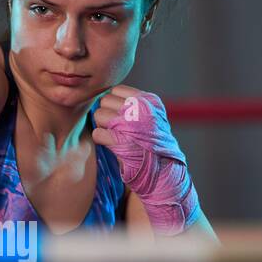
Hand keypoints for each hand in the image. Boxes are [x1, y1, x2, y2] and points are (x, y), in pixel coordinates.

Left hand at [91, 85, 200, 234]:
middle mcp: (141, 109)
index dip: (113, 102)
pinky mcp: (122, 143)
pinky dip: (101, 139)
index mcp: (149, 100)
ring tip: (113, 136)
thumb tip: (104, 96)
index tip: (119, 115)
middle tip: (114, 127)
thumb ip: (133, 103)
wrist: (164, 171)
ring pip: (99, 115)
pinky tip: (110, 145)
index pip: (116, 90)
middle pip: (105, 101)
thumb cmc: (153, 143)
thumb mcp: (152, 115)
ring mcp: (132, 125)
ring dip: (102, 126)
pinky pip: (98, 133)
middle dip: (106, 114)